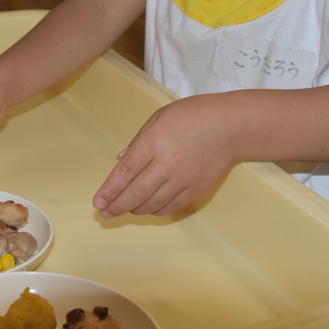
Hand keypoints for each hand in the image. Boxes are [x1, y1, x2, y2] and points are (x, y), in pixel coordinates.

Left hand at [92, 94, 234, 216]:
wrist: (231, 127)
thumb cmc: (194, 115)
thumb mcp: (160, 117)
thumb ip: (138, 141)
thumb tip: (121, 161)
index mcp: (154, 142)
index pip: (126, 172)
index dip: (109, 190)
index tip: (97, 202)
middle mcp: (167, 164)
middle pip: (135, 193)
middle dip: (116, 206)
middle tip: (104, 213)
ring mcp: (183, 180)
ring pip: (151, 204)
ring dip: (134, 209)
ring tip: (124, 208)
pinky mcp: (196, 191)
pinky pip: (170, 207)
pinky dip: (155, 210)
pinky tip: (148, 208)